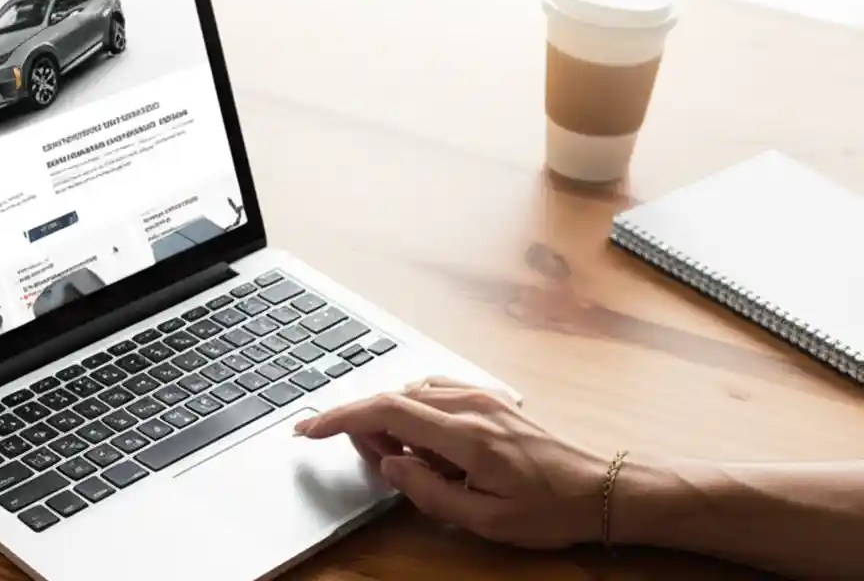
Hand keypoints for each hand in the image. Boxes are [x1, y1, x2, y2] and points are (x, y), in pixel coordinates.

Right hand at [294, 377, 608, 548]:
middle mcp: (470, 404)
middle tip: (372, 460)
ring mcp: (481, 395)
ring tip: (407, 460)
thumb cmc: (549, 510)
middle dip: (366, 425)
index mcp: (465, 435)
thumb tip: (388, 463)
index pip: (386, 410)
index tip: (310, 428)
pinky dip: (415, 412)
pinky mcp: (490, 397)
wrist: (602, 489)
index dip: (340, 416)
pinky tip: (428, 444)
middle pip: (394, 397)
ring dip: (393, 420)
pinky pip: (435, 393)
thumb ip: (427, 491)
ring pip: (413, 393)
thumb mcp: (484, 520)